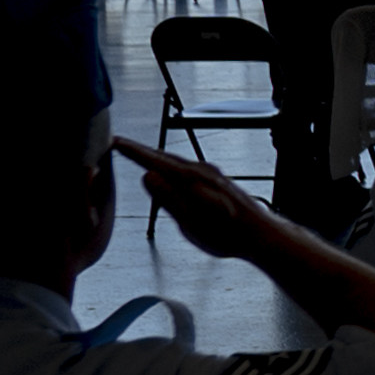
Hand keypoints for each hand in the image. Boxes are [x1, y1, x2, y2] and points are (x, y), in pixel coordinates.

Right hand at [112, 140, 292, 263]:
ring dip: (156, 156)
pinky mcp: (217, 180)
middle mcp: (202, 170)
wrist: (261, 234)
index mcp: (192, 179)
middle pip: (165, 156)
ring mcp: (211, 174)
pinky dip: (170, 164)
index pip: (155, 160)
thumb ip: (169, 198)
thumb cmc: (226, 234)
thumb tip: (146, 174)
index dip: (133, 151)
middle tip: (118, 143)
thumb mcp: (190, 222)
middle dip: (141, 150)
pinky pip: (186, 167)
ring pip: (177, 161)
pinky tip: (168, 169)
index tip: (113, 140)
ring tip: (137, 154)